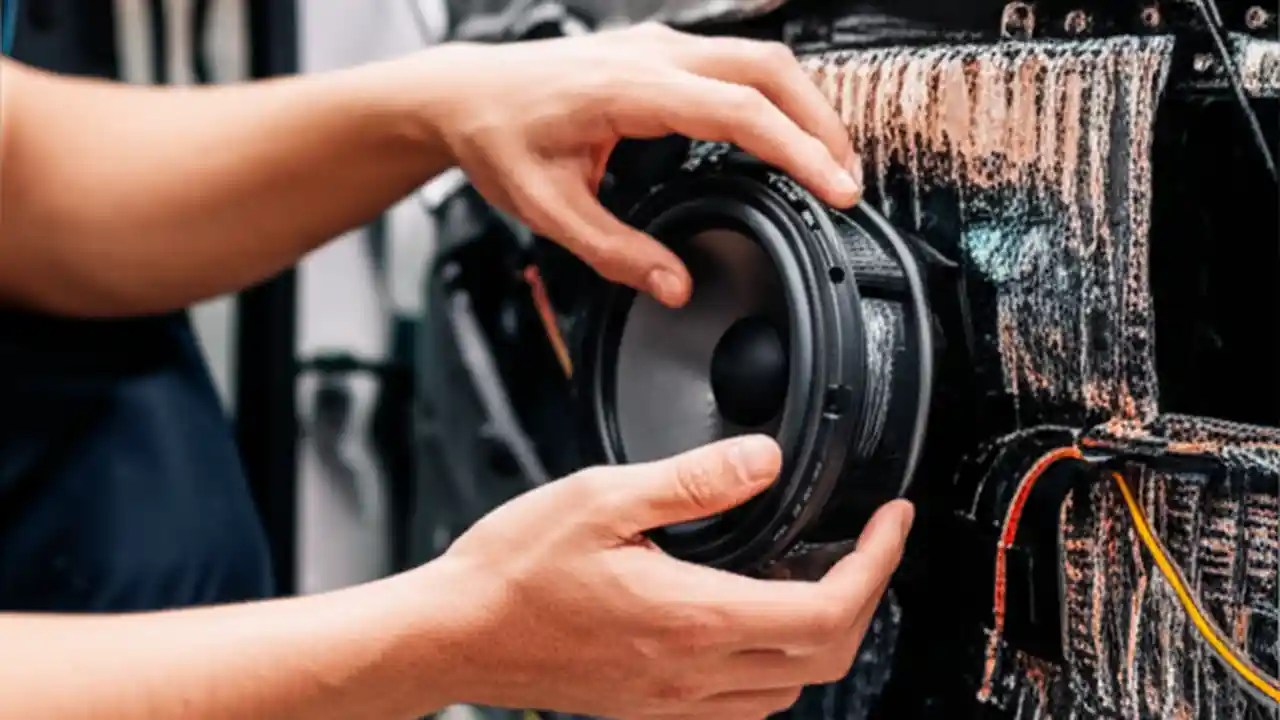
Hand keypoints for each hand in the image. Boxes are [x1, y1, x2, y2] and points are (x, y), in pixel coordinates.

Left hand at [415, 24, 860, 307]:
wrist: (467, 92)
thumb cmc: (499, 137)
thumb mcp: (547, 209)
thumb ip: (614, 251)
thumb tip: (674, 285)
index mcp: (628, 89)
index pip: (739, 112)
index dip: (797, 151)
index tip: (834, 188)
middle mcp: (653, 56)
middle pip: (769, 70)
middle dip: (822, 124)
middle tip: (845, 183)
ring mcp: (660, 46)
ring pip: (760, 59)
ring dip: (804, 107)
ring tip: (828, 164)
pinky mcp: (661, 52)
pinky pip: (737, 63)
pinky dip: (775, 98)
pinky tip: (783, 135)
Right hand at [436, 435, 912, 718]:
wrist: (453, 634)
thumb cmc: (512, 571)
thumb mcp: (602, 498)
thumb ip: (693, 481)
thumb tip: (764, 461)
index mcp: (692, 617)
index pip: (828, 610)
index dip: (878, 563)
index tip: (892, 520)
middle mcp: (693, 673)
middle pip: (828, 657)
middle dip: (867, 598)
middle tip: (868, 545)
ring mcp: (674, 701)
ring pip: (791, 688)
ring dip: (826, 635)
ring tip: (821, 576)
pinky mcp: (653, 709)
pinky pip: (746, 705)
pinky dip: (778, 667)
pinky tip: (758, 624)